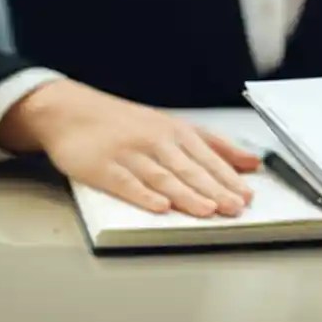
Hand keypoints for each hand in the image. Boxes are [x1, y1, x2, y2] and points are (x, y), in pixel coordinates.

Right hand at [0, 79, 260, 216]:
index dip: (229, 178)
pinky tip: (161, 207)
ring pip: (163, 177)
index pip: (208, 158)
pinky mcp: (102, 167)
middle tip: (236, 207)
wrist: (69, 110)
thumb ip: (214, 146)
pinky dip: (144, 196)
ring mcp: (129, 154)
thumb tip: (252, 162)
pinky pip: (126, 183)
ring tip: (208, 211)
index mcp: (176, 132)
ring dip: (187, 195)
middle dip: (215, 189)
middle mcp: (156, 141)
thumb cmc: (125, 123)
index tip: (248, 195)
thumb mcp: (173, 127)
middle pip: (190, 169)